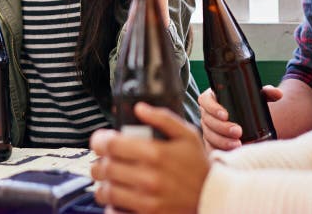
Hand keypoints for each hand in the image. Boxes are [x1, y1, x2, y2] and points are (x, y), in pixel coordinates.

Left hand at [90, 102, 208, 213]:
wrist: (213, 198)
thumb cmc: (198, 165)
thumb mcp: (187, 135)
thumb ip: (162, 118)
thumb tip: (139, 107)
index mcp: (156, 153)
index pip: (111, 145)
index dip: (99, 141)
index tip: (100, 141)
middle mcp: (149, 178)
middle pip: (104, 168)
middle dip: (98, 163)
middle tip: (103, 161)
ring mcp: (147, 201)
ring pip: (106, 191)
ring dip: (102, 184)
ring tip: (109, 180)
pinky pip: (115, 212)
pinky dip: (111, 205)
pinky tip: (118, 197)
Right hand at [199, 86, 281, 149]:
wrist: (245, 118)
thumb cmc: (247, 104)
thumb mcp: (255, 96)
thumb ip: (267, 93)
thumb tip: (278, 94)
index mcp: (212, 98)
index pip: (206, 101)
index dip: (213, 108)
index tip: (225, 115)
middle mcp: (207, 114)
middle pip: (208, 121)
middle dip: (222, 128)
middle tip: (238, 132)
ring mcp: (207, 129)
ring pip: (209, 136)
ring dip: (222, 141)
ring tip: (238, 145)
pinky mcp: (210, 142)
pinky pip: (210, 147)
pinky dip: (219, 151)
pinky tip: (230, 153)